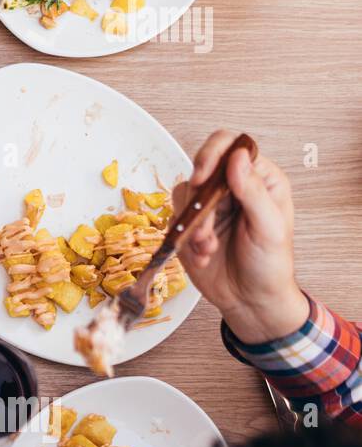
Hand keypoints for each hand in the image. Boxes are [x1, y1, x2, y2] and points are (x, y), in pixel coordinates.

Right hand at [173, 130, 307, 343]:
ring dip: (194, 224)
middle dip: (200, 203)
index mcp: (260, 180)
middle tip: (206, 228)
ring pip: (185, 195)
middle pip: (202, 169)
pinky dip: (186, 239)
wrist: (250, 300)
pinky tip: (203, 254)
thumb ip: (254, 191)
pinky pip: (176, 219)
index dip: (212, 154)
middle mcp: (232, 187)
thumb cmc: (270, 265)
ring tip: (208, 246)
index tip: (202, 177)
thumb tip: (238, 156)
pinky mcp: (191, 224)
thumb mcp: (270, 228)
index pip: (231, 146)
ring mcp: (210, 205)